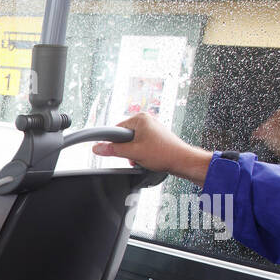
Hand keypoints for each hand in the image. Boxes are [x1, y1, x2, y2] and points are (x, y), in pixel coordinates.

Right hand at [92, 113, 213, 184]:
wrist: (181, 161)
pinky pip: (140, 145)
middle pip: (124, 137)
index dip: (113, 142)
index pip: (116, 129)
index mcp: (141, 118)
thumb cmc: (164, 153)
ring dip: (133, 153)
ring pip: (132, 143)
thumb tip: (98, 148)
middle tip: (134, 155)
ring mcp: (151, 129)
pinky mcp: (155, 137)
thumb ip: (113, 150)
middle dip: (126, 150)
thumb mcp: (133, 153)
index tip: (110, 150)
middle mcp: (147, 120)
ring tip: (143, 157)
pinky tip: (147, 158)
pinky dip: (140, 153)